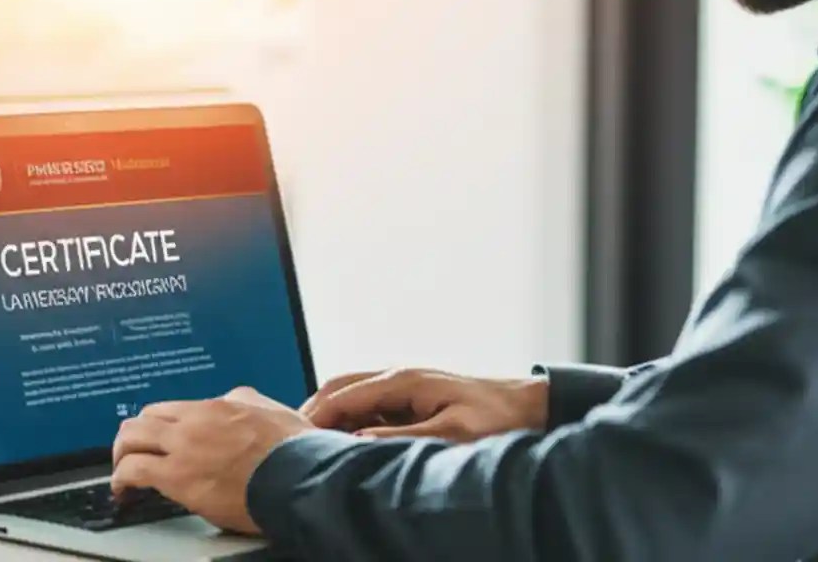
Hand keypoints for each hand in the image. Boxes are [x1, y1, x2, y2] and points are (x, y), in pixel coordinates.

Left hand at [110, 387, 312, 535]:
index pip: (170, 409)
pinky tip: (123, 490)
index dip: (157, 426)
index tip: (156, 439)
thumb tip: (235, 402)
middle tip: (131, 454)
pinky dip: (121, 479)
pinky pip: (133, 470)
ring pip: (132, 438)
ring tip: (122, 473)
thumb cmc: (296, 450)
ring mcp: (184, 446)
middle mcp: (195, 420)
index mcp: (218, 406)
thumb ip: (247, 404)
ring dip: (122, 454)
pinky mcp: (178, 477)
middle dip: (133, 437)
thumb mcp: (272, 411)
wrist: (300, 475)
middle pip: (144, 418)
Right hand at [302, 369, 547, 441]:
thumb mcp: (450, 433)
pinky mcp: (410, 395)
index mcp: (402, 380)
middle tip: (290, 439)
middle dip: (312, 410)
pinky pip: (367, 401)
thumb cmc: (495, 419)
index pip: (342, 395)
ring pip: (350, 391)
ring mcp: (402, 384)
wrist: (527, 406)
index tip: (293, 439)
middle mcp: (397, 376)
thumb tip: (358, 442)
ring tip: (310, 441)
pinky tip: (344, 438)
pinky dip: (348, 415)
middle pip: (338, 386)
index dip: (314, 418)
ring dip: (329, 413)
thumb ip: (401, 438)